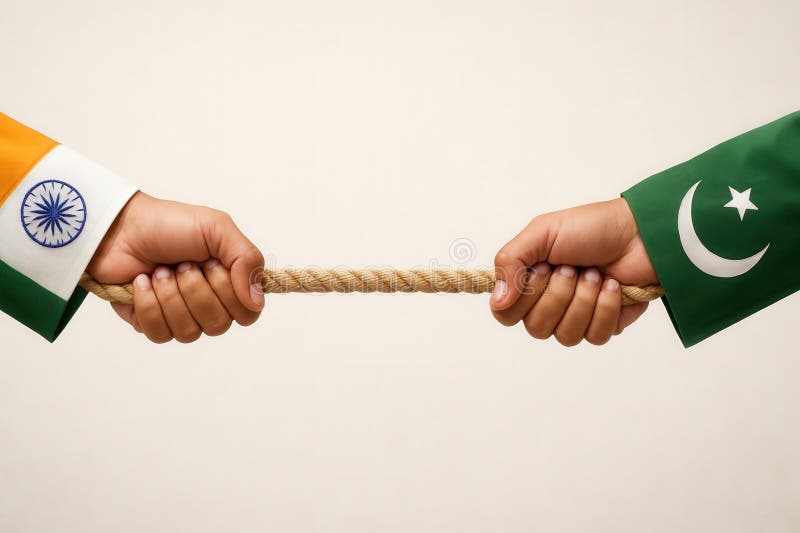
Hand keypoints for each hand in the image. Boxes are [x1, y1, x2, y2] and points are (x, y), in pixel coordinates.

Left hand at [87, 192, 264, 342]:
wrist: (121, 228)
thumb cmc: (169, 224)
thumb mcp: (217, 228)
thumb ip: (247, 259)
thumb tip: (256, 301)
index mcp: (231, 282)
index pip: (247, 314)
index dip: (230, 294)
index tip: (211, 264)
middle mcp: (210, 303)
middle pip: (218, 325)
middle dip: (196, 290)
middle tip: (182, 263)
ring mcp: (181, 317)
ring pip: (189, 332)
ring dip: (171, 296)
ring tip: (160, 270)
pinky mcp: (152, 324)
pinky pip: (160, 334)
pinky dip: (149, 305)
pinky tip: (142, 282)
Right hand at [490, 198, 657, 345]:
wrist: (640, 232)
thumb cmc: (591, 227)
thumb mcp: (542, 232)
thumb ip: (510, 261)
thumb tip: (497, 301)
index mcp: (528, 282)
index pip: (506, 314)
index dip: (524, 297)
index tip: (542, 268)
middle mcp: (548, 304)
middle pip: (536, 328)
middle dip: (559, 294)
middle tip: (573, 267)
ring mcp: (577, 318)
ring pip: (566, 336)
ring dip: (584, 300)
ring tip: (595, 274)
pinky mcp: (606, 325)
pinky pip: (596, 336)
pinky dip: (606, 308)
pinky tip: (613, 286)